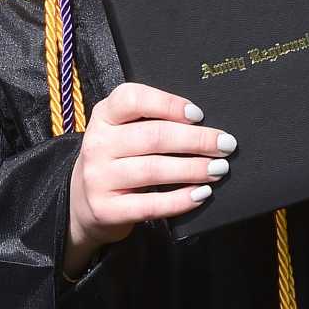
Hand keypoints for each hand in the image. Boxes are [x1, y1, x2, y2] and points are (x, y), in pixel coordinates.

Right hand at [66, 83, 234, 276]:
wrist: (82, 204)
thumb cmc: (116, 161)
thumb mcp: (121, 132)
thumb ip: (150, 122)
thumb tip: (204, 125)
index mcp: (103, 116)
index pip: (133, 99)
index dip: (169, 104)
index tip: (199, 114)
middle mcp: (97, 144)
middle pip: (153, 136)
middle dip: (196, 140)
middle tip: (226, 145)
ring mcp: (99, 178)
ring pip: (154, 170)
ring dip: (193, 169)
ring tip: (219, 169)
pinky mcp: (106, 209)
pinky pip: (150, 204)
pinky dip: (180, 200)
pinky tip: (201, 194)